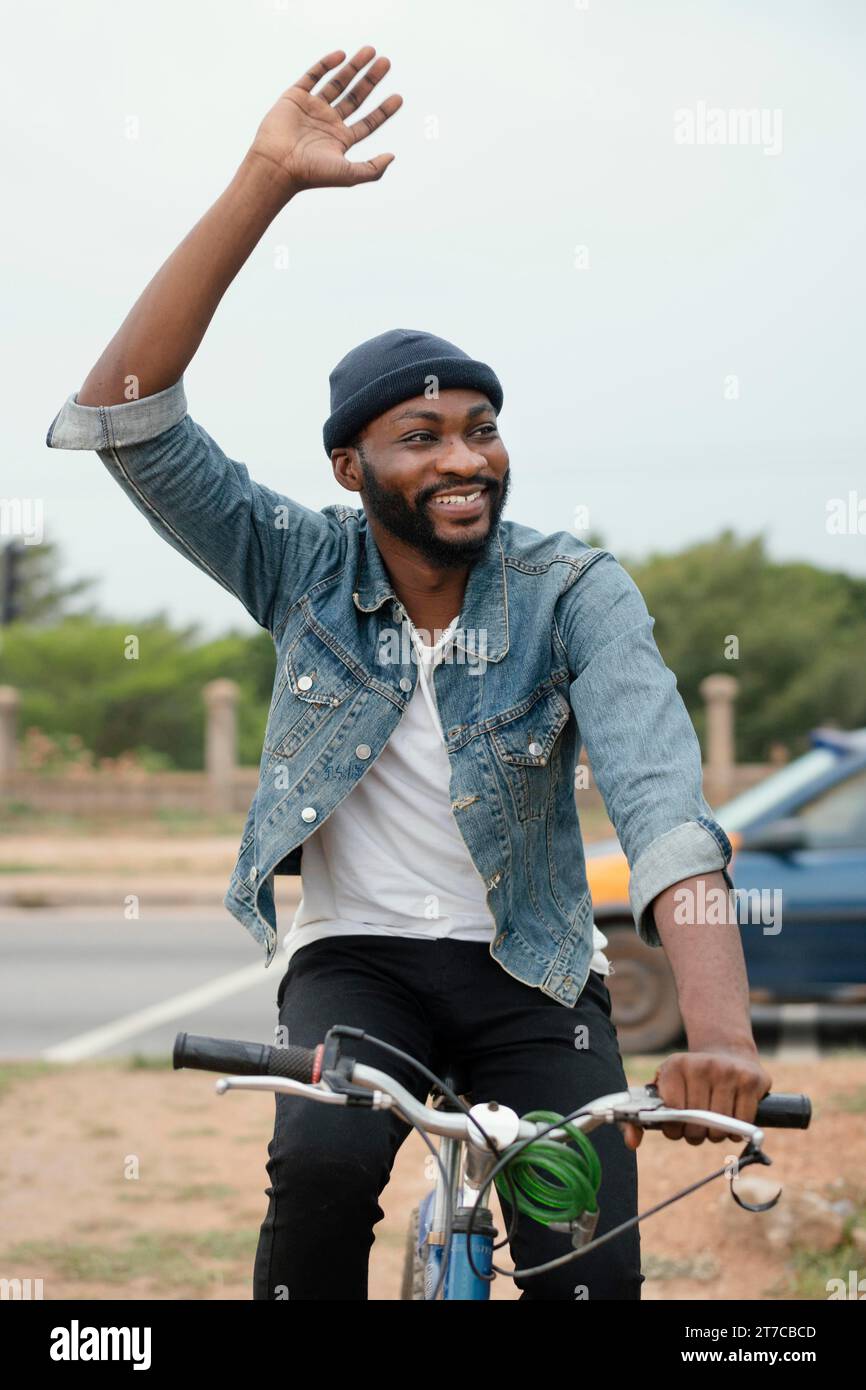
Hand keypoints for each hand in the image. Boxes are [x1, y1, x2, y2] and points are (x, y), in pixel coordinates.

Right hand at [248, 45, 401, 194]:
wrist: (277, 164)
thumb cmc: (311, 173)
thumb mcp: (348, 175)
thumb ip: (372, 169)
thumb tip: (392, 156)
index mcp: (340, 140)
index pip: (367, 123)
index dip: (383, 111)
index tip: (398, 97)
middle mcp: (328, 123)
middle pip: (355, 97)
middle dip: (371, 80)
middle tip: (386, 62)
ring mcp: (312, 108)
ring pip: (338, 83)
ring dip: (354, 67)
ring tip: (371, 51)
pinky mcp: (295, 97)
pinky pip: (313, 76)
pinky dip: (326, 64)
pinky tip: (342, 55)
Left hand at [621, 1046, 772, 1150]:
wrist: (728, 1053)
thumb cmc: (690, 1080)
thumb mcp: (664, 1089)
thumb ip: (640, 1119)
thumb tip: (631, 1143)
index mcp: (675, 1066)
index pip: (672, 1114)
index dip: (675, 1129)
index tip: (678, 1128)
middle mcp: (701, 1065)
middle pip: (697, 1124)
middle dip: (697, 1134)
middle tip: (698, 1127)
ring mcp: (728, 1071)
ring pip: (721, 1127)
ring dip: (717, 1134)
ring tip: (714, 1123)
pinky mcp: (751, 1080)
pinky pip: (743, 1123)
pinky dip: (738, 1130)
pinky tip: (732, 1118)